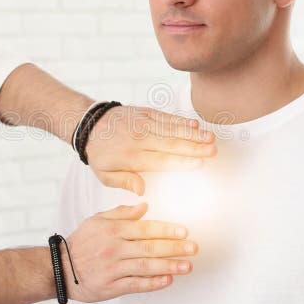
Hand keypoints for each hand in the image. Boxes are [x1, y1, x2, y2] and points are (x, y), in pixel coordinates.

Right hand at [64, 203, 197, 302]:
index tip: (184, 231)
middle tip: (193, 248)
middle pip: (149, 247)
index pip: (144, 228)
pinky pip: (136, 285)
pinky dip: (153, 283)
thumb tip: (144, 206)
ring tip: (188, 266)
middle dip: (174, 248)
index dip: (166, 230)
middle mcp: (114, 248)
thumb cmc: (82, 242)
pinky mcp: (111, 287)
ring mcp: (113, 269)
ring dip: (169, 266)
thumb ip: (121, 212)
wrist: (60, 269)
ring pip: (145, 267)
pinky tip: (168, 280)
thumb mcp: (97, 220)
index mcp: (112, 229)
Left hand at [85, 106, 216, 194]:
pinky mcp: (146, 113)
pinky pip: (166, 117)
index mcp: (130, 156)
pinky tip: (195, 125)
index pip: (160, 160)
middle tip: (213, 151)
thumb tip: (142, 191)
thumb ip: (125, 182)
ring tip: (211, 138)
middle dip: (194, 147)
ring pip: (171, 129)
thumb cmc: (101, 154)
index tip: (199, 164)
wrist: (90, 124)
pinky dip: (181, 121)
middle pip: (171, 143)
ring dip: (193, 134)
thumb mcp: (105, 175)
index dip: (181, 162)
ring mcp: (143, 123)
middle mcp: (139, 138)